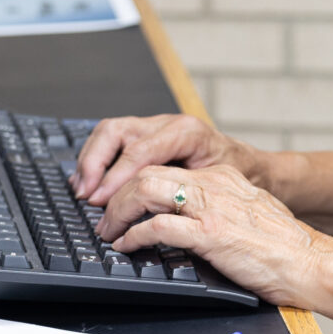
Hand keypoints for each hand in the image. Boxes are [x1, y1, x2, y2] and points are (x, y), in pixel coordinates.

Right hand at [72, 113, 255, 203]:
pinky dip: (95, 159)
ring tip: (81, 190)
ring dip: (90, 161)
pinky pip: (112, 140)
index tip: (100, 201)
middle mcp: (167, 123)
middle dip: (95, 163)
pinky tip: (87, 181)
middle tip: (86, 195)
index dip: (115, 177)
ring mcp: (154, 126)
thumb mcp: (219, 183)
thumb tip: (152, 210)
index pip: (139, 151)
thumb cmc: (238, 176)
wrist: (250, 165)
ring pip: (110, 132)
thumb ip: (186, 190)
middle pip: (117, 132)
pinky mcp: (146, 135)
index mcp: (186, 132)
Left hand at [95, 163, 330, 305]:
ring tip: (107, 230)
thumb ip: (216, 209)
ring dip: (117, 210)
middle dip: (115, 193)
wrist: (311, 262)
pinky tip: (126, 246)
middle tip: (102, 217)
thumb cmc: (283, 248)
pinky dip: (133, 236)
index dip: (132, 182)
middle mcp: (213, 184)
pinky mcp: (211, 233)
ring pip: (146, 189)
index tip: (117, 201)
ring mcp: (211, 207)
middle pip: (147, 171)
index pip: (164, 166)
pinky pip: (158, 226)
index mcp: (221, 177)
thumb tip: (182, 223)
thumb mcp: (245, 214)